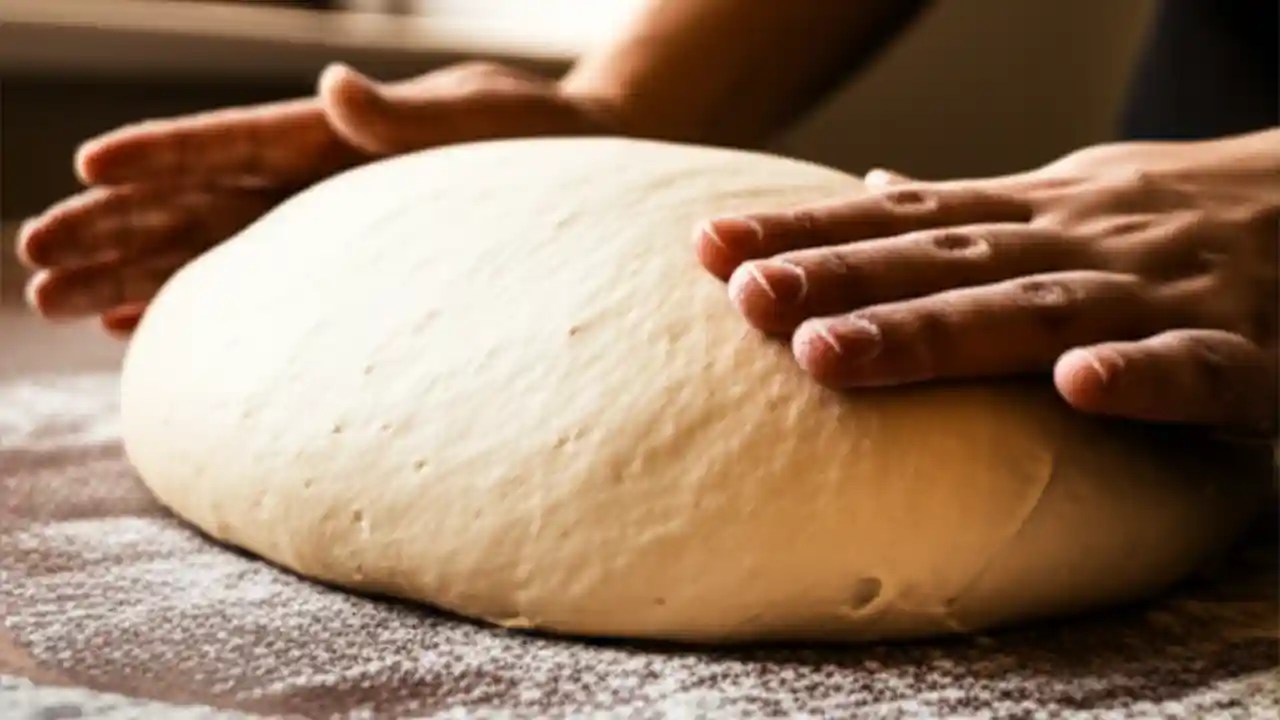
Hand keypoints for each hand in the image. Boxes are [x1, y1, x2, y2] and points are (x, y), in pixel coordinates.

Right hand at [19, 61, 620, 333]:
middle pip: (189, 202)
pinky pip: (244, 282)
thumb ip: (408, 115)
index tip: (86, 169)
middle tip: (32, 261)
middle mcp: (308, 178)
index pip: (228, 142)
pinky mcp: (332, 263)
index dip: (158, 155)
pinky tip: (137, 328)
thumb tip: (339, 91)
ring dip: (127, 272)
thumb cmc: (534, 137)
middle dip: (111, 229)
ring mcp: (312, 222)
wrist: (572, 165)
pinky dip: (189, 302)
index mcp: (331, 135)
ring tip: (52, 299)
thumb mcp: (478, 122)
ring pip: (199, 246)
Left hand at [696, 130, 1279, 433]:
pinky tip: (1079, 389)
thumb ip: (970, 210)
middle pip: (946, 261)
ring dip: (932, 332)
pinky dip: (1141, 377)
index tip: (710, 248)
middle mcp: (1083, 243)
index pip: (904, 217)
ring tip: (828, 353)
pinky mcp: (1251, 350)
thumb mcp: (1067, 199)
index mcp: (1035, 213)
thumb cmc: (1181, 217)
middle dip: (841, 278)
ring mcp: (1163, 292)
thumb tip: (874, 188)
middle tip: (743, 298)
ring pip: (1038, 311)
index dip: (808, 230)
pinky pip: (1197, 367)